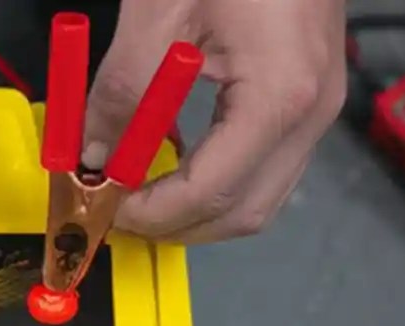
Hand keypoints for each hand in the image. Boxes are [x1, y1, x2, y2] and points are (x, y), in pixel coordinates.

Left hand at [84, 0, 346, 242]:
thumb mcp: (157, 18)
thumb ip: (118, 95)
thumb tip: (86, 156)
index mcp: (278, 97)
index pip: (209, 193)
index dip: (150, 215)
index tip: (103, 210)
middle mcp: (311, 114)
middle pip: (241, 213)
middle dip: (174, 226)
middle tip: (116, 213)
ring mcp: (318, 109)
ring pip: (258, 198)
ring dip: (195, 210)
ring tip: (137, 193)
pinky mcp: (309, 99)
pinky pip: (264, 166)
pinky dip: (216, 180)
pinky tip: (172, 162)